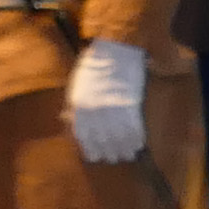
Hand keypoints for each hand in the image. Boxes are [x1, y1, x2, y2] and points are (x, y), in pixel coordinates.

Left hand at [68, 37, 149, 165]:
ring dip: (124, 150)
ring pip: (120, 139)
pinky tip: (138, 144)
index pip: (83, 138)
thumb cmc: (94, 66)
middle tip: (114, 157)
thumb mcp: (76, 86)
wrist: (116, 51)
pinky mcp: (131, 106)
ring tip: (128, 155)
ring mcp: (114, 110)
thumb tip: (70, 124)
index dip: (91, 150)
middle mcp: (95, 113)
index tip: (96, 156)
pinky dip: (137, 140)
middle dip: (109, 152)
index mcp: (79, 108)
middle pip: (102, 141)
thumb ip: (73, 107)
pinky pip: (135, 130)